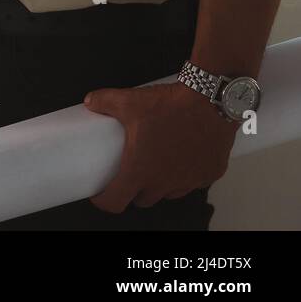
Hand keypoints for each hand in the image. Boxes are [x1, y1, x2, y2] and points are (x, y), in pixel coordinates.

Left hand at [84, 82, 237, 212]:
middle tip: (127, 173)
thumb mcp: (129, 101)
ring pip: (169, 193)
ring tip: (154, 165)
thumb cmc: (172, 106)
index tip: (100, 193)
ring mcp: (189, 181)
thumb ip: (104, 101)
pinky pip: (193, 181)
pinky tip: (181, 158)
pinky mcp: (210, 174)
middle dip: (133, 190)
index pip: (116, 201)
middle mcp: (165, 182)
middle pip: (142, 199)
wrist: (212, 100)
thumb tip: (91, 101)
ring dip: (159, 184)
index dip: (104, 200)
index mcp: (140, 170)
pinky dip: (185, 175)